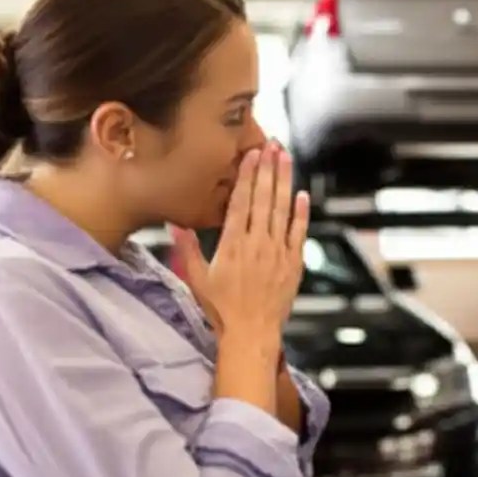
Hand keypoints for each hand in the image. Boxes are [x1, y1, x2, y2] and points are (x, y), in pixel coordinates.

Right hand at [171, 142, 310, 347]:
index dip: (247, 175)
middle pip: (264, 198)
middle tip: (272, 144)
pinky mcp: (293, 262)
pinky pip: (298, 232)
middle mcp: (257, 244)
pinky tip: (302, 194)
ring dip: (285, 181)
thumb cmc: (221, 308)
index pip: (240, 202)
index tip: (252, 154)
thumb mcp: (196, 279)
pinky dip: (301, 213)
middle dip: (268, 169)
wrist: (252, 332)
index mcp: (232, 245)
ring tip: (286, 158)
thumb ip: (187, 249)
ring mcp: (278, 252)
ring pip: (282, 209)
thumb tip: (175, 223)